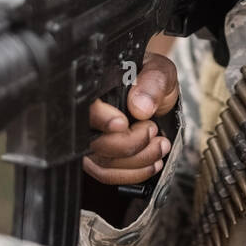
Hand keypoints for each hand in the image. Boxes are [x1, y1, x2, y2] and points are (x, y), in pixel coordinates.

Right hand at [85, 53, 178, 185]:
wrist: (155, 94)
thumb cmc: (152, 79)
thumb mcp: (160, 71)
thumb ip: (153, 82)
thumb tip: (140, 107)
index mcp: (96, 88)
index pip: (84, 108)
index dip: (100, 119)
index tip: (123, 123)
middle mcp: (86, 116)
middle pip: (91, 142)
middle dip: (129, 143)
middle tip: (153, 130)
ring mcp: (90, 139)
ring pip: (101, 162)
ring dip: (136, 160)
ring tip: (160, 146)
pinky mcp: (99, 156)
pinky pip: (107, 174)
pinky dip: (133, 173)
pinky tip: (152, 163)